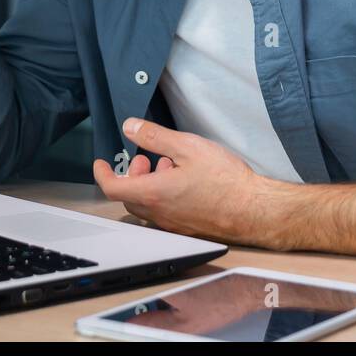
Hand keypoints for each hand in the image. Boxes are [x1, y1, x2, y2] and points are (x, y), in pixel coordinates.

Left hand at [92, 118, 294, 248]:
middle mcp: (160, 213)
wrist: (255, 210)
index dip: (102, 174)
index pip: (113, 188)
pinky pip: (165, 212)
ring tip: (170, 164)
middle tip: (145, 159)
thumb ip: (155, 137)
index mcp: (154, 193)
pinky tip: (186, 180)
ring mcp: (174, 224)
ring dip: (150, 183)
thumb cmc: (226, 181)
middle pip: (130, 196)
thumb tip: (131, 127)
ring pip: (148, 204)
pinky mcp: (188, 227)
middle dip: (132, 175)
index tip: (100, 163)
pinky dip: (165, 194)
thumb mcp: (188, 147)